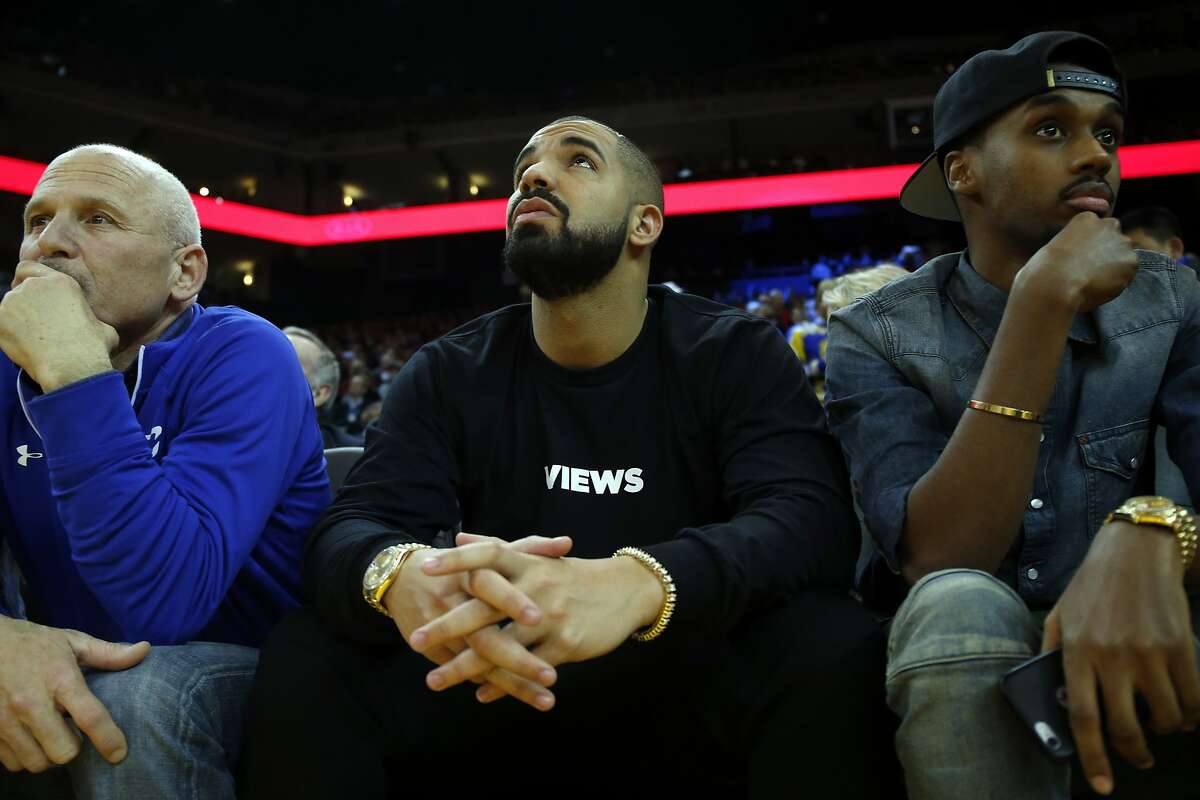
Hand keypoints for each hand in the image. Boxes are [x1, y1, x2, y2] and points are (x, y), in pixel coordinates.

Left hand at [0, 262, 116, 391]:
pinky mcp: (0, 317)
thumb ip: (86, 318)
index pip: (29, 267)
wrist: (72, 365)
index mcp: (62, 281)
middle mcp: (35, 285)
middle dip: (23, 303)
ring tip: (32, 340)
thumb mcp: (101, 326)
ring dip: (16, 319)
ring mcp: (14, 299)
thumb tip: (92, 326)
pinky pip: (0, 323)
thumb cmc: (92, 349)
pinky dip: (8, 333)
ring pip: (9, 306)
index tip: (30, 295)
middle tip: (32, 323)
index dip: (26, 279)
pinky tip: (24, 346)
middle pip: (19, 287)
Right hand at [0, 617, 148, 772]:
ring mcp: (6, 719)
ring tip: (51, 735)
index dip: (108, 739)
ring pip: (38, 762)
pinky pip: (13, 763)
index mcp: (60, 678)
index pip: (90, 716)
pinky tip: (31, 737)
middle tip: (73, 733)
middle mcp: (31, 702)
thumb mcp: (72, 641)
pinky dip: (25, 756)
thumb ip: (108, 653)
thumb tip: (144, 650)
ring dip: (49, 755)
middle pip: (63, 751)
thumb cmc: (33, 644)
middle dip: (74, 748)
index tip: (119, 753)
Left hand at [412, 541, 663, 708]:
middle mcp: (537, 588)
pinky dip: (502, 684)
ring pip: (501, 647)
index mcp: (528, 564)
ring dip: (465, 668)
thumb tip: (460, 537)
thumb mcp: (539, 557)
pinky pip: (527, 668)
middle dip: (447, 626)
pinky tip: (480, 695)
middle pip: (485, 607)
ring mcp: (551, 618)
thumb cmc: (573, 575)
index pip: (489, 554)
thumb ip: (498, 548)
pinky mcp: (565, 645)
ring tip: (434, 681)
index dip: (458, 560)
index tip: (426, 569)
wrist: (625, 591)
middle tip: (415, 640)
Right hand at [1017, 212, 1137, 312]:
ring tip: (1094, 282)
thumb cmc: (1044, 271)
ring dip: (1114, 268)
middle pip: (1115, 240)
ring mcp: (1122, 243)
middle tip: (1091, 272)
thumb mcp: (1053, 248)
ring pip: (1124, 257)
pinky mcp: (1131, 262)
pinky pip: (1128, 274)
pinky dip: (1118, 283)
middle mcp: (1108, 225)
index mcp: (1086, 218)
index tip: (1081, 259)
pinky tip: (1100, 288)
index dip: (1091, 247)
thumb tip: (1077, 260)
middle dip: (1107, 254)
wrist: (1054, 284)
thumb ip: (1073, 247)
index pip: (1098, 230)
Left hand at [1042, 521, 1199, 795]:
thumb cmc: (1091, 587)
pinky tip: (1184, 711)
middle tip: (1139, 758)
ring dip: (1164, 730)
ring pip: (1165, 718)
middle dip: (1134, 754)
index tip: (1102, 785)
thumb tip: (1052, 700)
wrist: (1134, 552)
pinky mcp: (1181, 647)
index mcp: (1076, 651)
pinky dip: (1191, 714)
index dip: (1093, 757)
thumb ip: (1051, 655)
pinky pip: (1192, 699)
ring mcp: (1149, 653)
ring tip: (1159, 722)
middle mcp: (1112, 656)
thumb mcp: (1058, 616)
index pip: (1082, 717)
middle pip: (1125, 728)